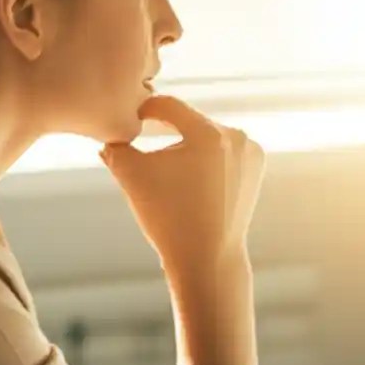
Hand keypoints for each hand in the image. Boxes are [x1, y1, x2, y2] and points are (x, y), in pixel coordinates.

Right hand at [100, 96, 264, 278]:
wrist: (207, 259)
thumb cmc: (167, 217)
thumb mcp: (131, 175)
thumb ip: (115, 145)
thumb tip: (109, 136)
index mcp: (209, 133)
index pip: (168, 105)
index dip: (144, 109)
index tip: (131, 118)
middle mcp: (237, 137)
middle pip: (191, 122)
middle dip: (168, 132)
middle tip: (147, 143)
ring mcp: (251, 153)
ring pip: (208, 138)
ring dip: (189, 146)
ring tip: (170, 168)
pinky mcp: (256, 169)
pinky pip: (225, 154)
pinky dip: (207, 160)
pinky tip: (192, 178)